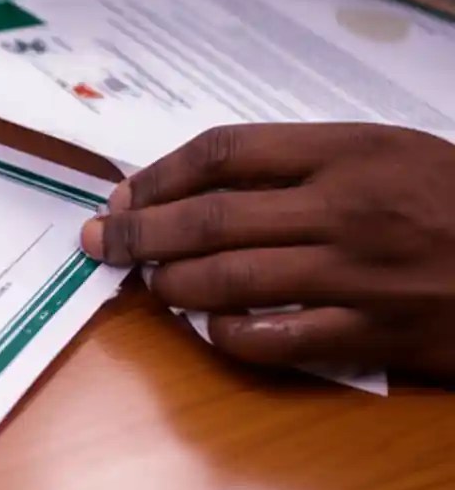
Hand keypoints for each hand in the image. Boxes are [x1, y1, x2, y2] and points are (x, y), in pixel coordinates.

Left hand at [80, 123, 454, 381]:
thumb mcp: (389, 152)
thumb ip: (304, 162)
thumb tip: (203, 183)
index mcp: (349, 150)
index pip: (225, 152)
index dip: (160, 174)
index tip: (124, 193)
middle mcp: (347, 207)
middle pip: (211, 217)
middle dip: (138, 231)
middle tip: (100, 242)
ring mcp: (361, 273)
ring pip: (232, 279)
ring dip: (173, 284)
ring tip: (149, 282)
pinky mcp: (378, 333)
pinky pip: (278, 340)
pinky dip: (230, 336)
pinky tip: (212, 329)